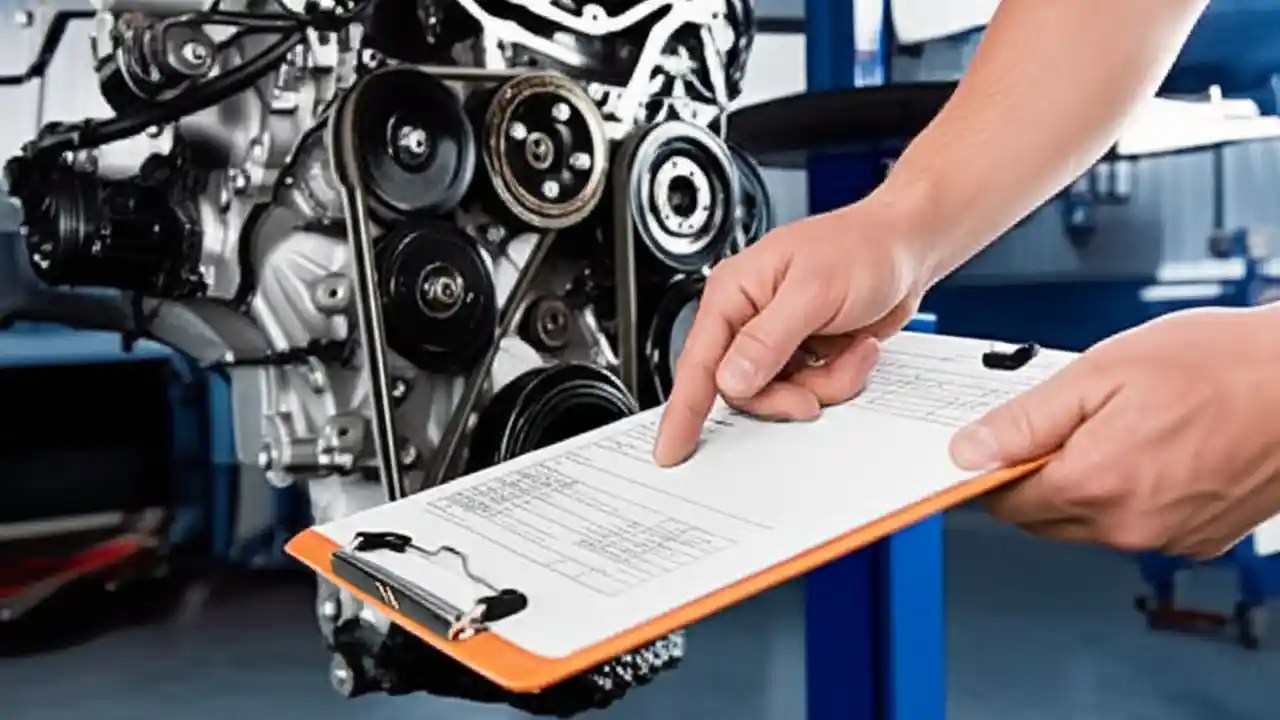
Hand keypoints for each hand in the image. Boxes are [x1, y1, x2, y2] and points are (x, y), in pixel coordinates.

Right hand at [652, 200, 930, 465]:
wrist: (908, 247)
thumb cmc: (862, 247)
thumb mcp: (814, 291)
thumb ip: (768, 339)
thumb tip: (731, 379)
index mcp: (735, 292)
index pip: (698, 361)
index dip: (683, 410)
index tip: (671, 448)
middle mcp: (750, 317)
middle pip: (743, 389)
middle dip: (785, 395)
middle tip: (813, 391)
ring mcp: (778, 339)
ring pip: (781, 395)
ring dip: (825, 382)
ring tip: (851, 347)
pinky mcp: (805, 353)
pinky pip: (811, 390)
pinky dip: (840, 377)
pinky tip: (856, 346)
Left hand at [949, 306, 1279, 558]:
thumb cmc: (1219, 365)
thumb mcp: (1099, 373)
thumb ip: (1023, 420)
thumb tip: (967, 451)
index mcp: (1094, 485)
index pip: (1004, 500)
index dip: (991, 468)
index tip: (989, 447)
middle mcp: (1128, 526)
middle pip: (1042, 517)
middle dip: (1036, 475)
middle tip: (1064, 423)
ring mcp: (1168, 538)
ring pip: (1090, 523)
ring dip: (1084, 485)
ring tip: (1119, 426)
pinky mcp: (1200, 539)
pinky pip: (1138, 524)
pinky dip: (1130, 494)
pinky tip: (1153, 449)